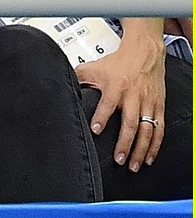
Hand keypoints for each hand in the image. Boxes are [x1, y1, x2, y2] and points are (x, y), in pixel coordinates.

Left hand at [75, 21, 165, 170]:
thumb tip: (58, 83)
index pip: (107, 104)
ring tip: (133, 165)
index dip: (101, 117)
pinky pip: (159, 129)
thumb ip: (77, 78)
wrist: (145, 52)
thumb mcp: (94, 67)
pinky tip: (149, 158)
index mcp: (115, 87)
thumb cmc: (118, 62)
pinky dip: (155, 145)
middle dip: (124, 143)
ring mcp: (147, 103)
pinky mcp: (158, 107)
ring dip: (140, 149)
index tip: (96, 131)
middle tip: (118, 159)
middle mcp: (132, 97)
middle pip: (130, 123)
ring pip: (146, 130)